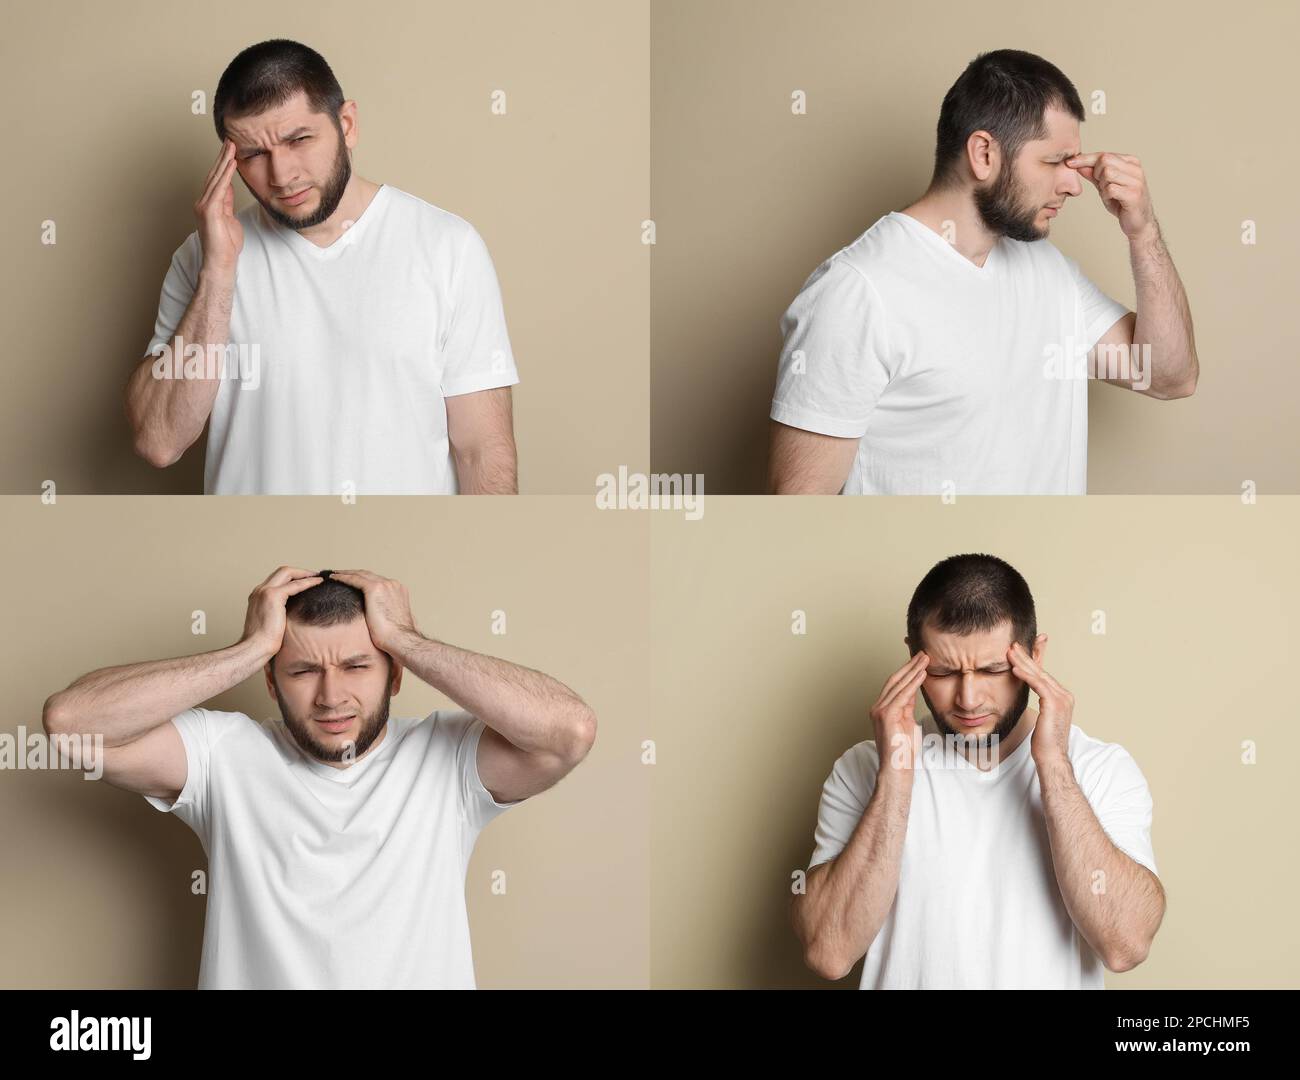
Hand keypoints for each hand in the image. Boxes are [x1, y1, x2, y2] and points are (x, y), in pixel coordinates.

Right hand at [195, 138, 244, 274]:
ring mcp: (204, 206)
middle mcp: (203, 202)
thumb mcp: (230, 218)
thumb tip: (229, 186)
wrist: (220, 262)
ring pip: (216, 179)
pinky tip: (230, 164)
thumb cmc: (226, 245)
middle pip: (214, 175)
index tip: (230, 150)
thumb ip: (227, 202)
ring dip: (224, 161)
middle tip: (230, 140)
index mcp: (209, 203)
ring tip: (231, 147)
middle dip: (222, 157)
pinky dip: (225, 176)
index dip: (223, 164)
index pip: (217, 179)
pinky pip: (219, 189)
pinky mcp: (209, 212)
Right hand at [241, 566, 323, 657]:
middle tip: (315, 575)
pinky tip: (317, 583)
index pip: (277, 579)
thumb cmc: (263, 642)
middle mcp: (259, 591)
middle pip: (282, 571)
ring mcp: (264, 591)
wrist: (255, 648)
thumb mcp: (271, 622)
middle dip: (300, 571)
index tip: (306, 581)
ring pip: (287, 572)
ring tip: (318, 577)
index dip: (293, 578)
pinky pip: (294, 584)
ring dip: (304, 573)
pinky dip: (307, 582)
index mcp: (258, 596)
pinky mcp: (272, 596)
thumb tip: (294, 614)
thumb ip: (279, 613)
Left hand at [327, 570, 419, 654]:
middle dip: (354, 574)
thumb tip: (384, 620)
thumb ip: (389, 614)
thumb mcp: (394, 620)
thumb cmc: (397, 637)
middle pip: (368, 575)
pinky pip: (355, 579)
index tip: (353, 582)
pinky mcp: (375, 588)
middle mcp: (392, 584)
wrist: (400, 639)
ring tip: (334, 575)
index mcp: (398, 590)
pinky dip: (343, 578)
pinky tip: (333, 578)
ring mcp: (384, 584)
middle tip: (340, 575)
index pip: (377, 581)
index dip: (364, 580)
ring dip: (346, 574)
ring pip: (361, 574)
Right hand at [870, 652, 927, 774]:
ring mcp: (880, 711)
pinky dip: (912, 683)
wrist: (896, 768)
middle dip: (909, 665)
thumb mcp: (907, 723)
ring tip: (925, 660)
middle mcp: (877, 707)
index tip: (919, 661)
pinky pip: (901, 695)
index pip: (895, 684)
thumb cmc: (903, 751)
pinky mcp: (886, 716)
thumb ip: (907, 707)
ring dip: (913, 670)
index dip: (907, 670)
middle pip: (894, 680)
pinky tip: (921, 675)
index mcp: (882, 708)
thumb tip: (912, 692)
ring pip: (898, 685)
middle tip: (923, 654)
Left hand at [1007, 638, 1073, 764]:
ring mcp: (1062, 699)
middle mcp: (1065, 696)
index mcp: (1063, 697)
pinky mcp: (1054, 704)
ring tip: (1010, 652)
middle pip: (1041, 672)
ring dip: (1023, 662)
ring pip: (1039, 676)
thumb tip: (1033, 698)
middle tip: (1013, 645)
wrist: (1052, 757)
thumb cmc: (1044, 742)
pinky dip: (1026, 676)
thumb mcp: (1043, 717)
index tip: (1017, 653)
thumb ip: (1041, 704)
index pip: (1043, 676)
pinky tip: (1015, 669)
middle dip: (1026, 657)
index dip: (1030, 663)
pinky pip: (1038, 685)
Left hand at [1065, 152, 1156, 240]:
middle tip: (1102, 187)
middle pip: (1105, 161)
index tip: (1069, 162)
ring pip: (1107, 173)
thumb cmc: (1122, 203)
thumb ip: (1093, 175)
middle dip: (1096, 175)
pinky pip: (1110, 189)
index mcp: (1131, 162)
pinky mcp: (1134, 194)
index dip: (1085, 159)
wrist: (1138, 223)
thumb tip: (1077, 163)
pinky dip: (1106, 196)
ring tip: (1109, 194)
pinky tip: (1113, 200)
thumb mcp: (1104, 186)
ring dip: (1102, 186)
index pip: (1104, 155)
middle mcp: (1135, 169)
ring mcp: (1136, 181)